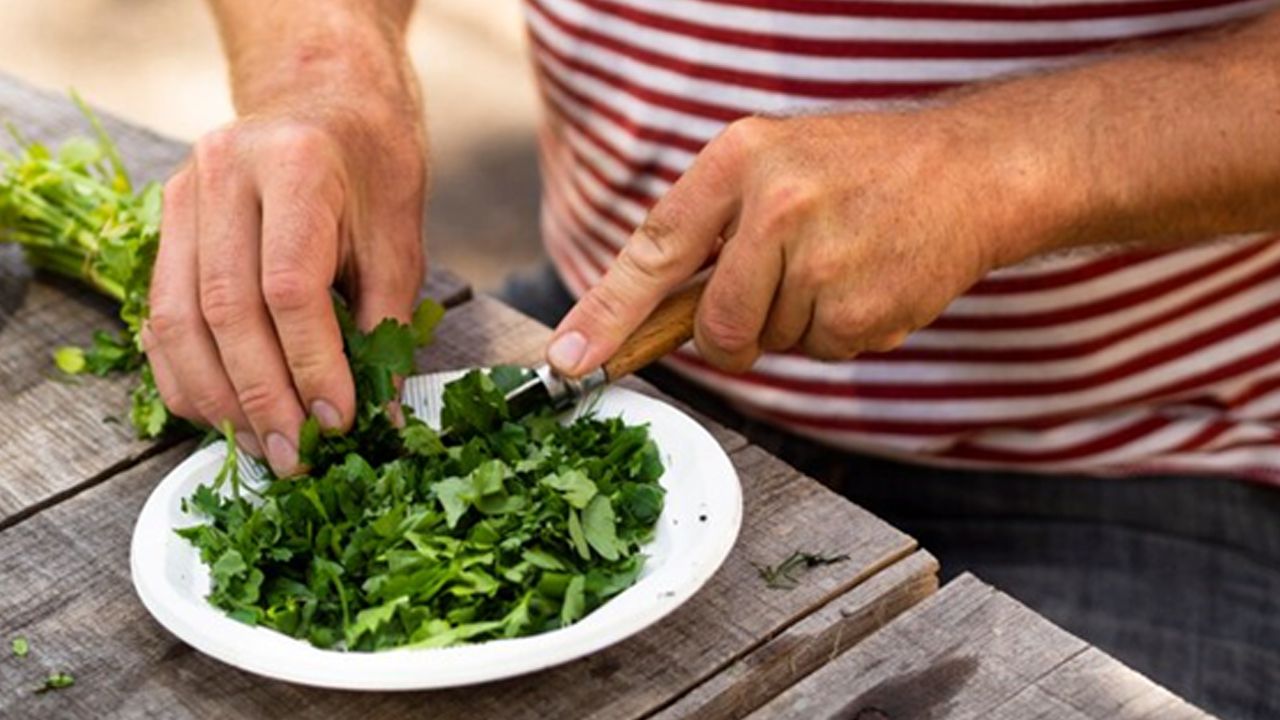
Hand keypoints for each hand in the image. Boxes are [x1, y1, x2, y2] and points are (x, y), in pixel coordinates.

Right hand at [143, 97, 426, 475]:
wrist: (327, 102)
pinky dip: (187, 374)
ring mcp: (184, 195)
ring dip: (219, 398)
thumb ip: (386, 328)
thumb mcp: (399, 241)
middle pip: (226, 311)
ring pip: (179, 319)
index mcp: (296, 166)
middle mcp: (225, 173)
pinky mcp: (163, 222)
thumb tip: (381, 420)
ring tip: (263, 446)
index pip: (289, 288)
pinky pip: (159, 316)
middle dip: (263, 397)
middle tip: (297, 456)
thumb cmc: (373, 172)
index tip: (339, 420)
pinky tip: (222, 414)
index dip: (312, 365)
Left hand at [547, 109, 1047, 374]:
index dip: (607, 314)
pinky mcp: (864, 309)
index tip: (570, 361)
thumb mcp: (774, 164)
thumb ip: (712, 229)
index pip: (653, 250)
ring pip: (772, 342)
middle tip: (776, 295)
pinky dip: (840, 332)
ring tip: (840, 262)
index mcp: (740, 159)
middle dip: (733, 335)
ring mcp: (823, 260)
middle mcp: (776, 206)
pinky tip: (869, 280)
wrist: (970, 171)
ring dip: (798, 322)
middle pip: (716, 326)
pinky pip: (823, 352)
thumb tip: (649, 316)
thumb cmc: (859, 171)